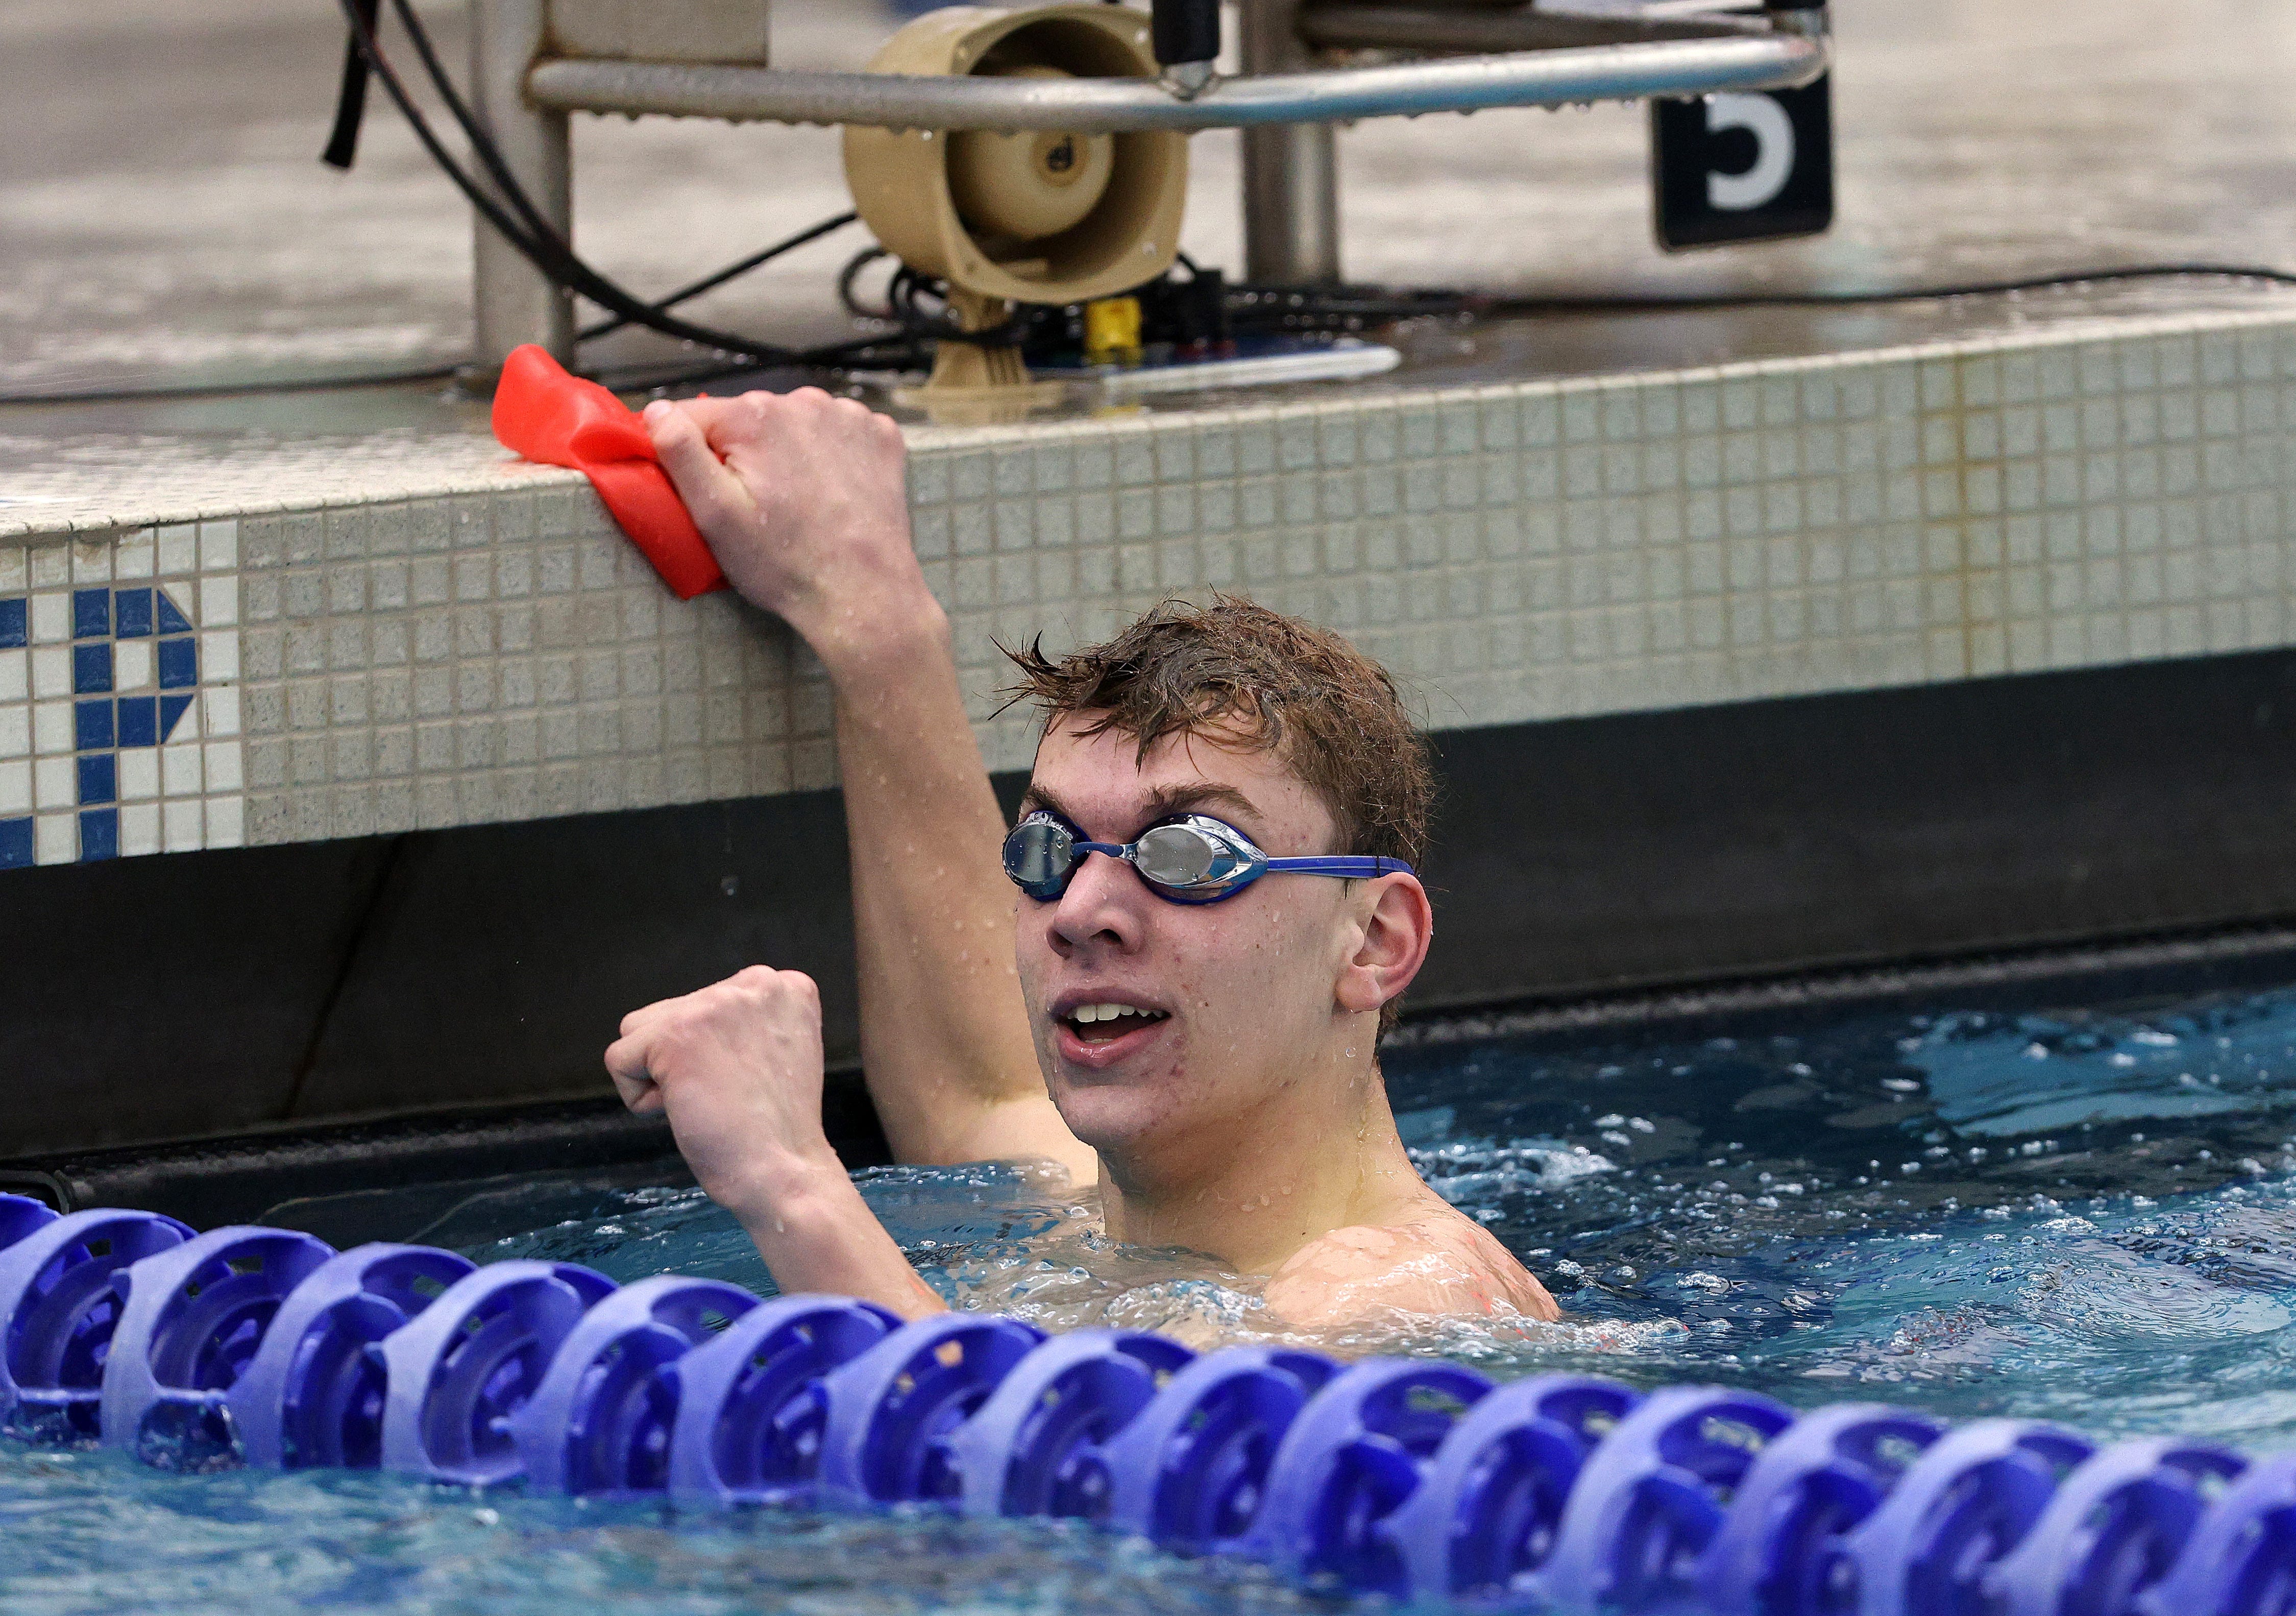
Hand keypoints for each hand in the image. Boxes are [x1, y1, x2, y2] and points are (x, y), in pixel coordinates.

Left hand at [605, 965, 837, 1217]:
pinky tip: (684, 1110)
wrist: (782, 1172)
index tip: (751, 1082)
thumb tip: (689, 1024)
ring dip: (659, 1073)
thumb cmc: (774, 1130)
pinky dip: (640, 1098)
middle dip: (686, 1060)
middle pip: (673, 1012)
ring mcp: (714, 1004)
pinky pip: (620, 1059)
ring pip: (640, 1030)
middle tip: (730, 1096)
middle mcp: (757, 982)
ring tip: (707, 1100)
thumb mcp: (777, 1052)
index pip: (710, 1002)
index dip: (718, 1052)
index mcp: (786, 986)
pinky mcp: (674, 1034)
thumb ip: (744, 1023)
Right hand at [642, 389, 935, 665]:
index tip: (706, 488)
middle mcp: (804, 402)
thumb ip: (681, 453)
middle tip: (759, 506)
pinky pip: (838, 432)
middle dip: (744, 453)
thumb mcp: (715, 516)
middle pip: (748, 418)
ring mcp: (849, 416)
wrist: (864, 596)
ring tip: (799, 502)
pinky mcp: (881, 435)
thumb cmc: (785, 564)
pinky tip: (832, 491)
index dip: (690, 451)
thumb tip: (656, 411)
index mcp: (755, 417)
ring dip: (789, 451)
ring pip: (794, 423)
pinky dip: (831, 454)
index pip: (696, 415)